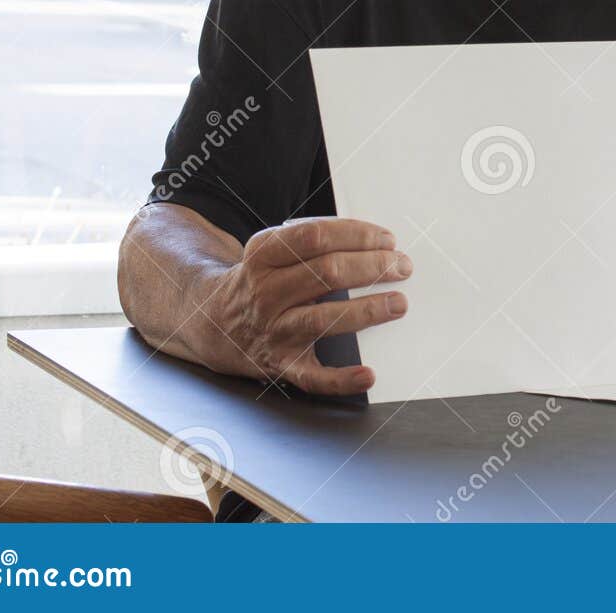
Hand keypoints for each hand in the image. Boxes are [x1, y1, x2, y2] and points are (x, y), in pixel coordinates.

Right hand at [200, 217, 410, 395]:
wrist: (212, 324)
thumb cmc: (261, 281)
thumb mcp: (271, 251)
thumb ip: (311, 242)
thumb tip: (374, 244)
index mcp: (263, 255)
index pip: (315, 237)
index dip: (357, 235)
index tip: (388, 239)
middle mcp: (265, 292)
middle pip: (326, 273)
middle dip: (372, 267)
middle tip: (403, 267)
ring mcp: (272, 330)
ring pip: (324, 319)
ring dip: (367, 310)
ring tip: (399, 303)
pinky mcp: (280, 365)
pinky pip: (312, 377)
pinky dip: (341, 379)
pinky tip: (368, 375)